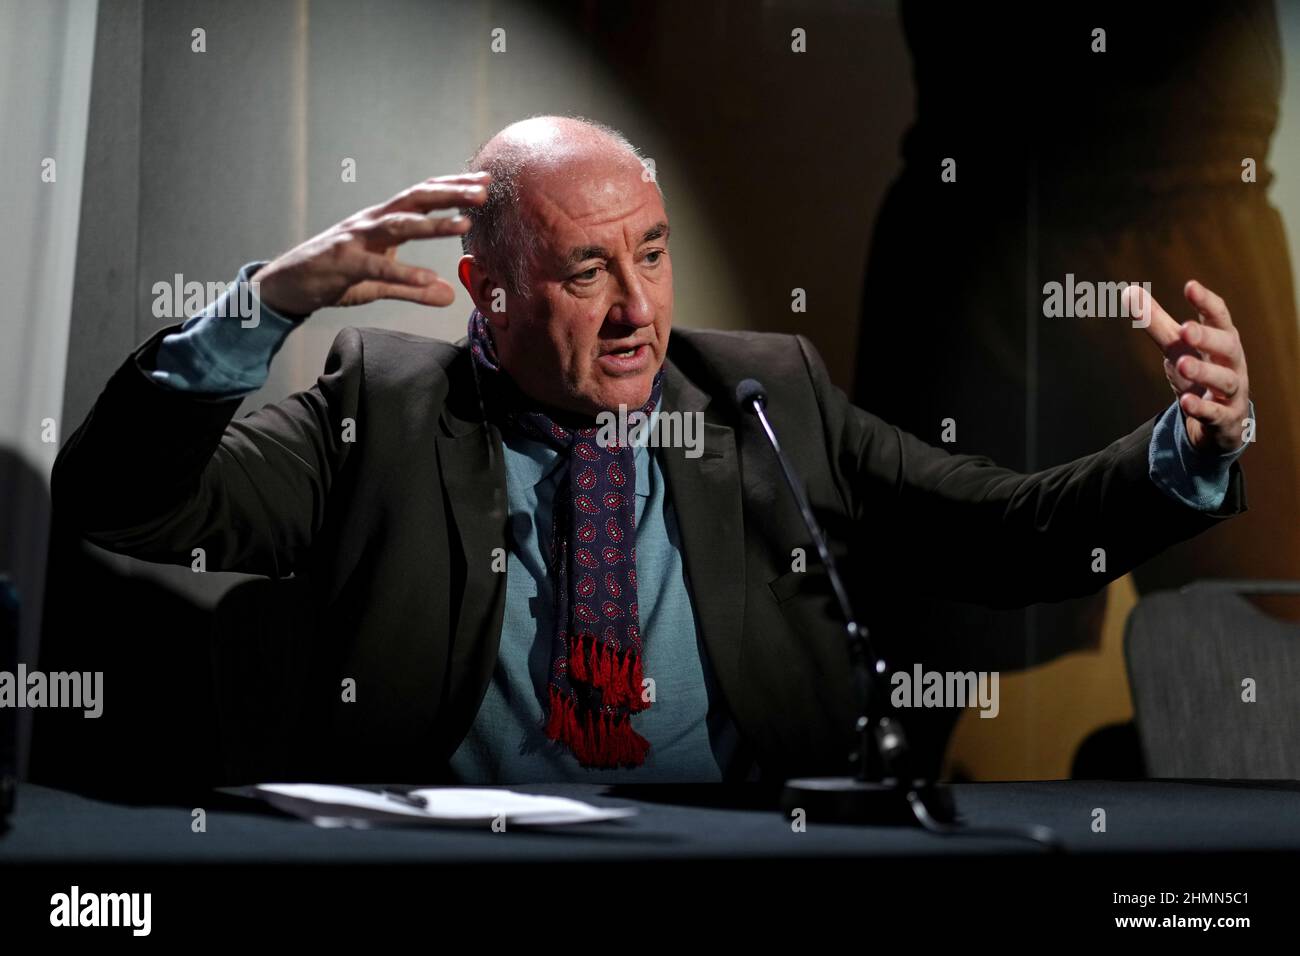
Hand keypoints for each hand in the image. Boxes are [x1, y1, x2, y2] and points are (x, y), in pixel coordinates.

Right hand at [254, 172, 489, 317]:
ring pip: (399, 225)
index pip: (422, 196)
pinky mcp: (342, 264)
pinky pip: (378, 268)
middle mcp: (371, 222)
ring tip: (465, 224)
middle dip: (450, 193)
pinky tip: (429, 278)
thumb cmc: (333, 277)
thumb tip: (449, 295)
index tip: (485, 180)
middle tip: (484, 191)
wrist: (285, 285)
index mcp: (381, 221)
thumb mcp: (380, 284)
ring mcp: (355, 239)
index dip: (452, 186)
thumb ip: (415, 289)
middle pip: (415, 200)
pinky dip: (404, 272)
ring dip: (433, 224)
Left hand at [1127, 281, 1250, 455]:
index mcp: (1222, 340)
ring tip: (1181, 364)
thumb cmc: (1199, 374)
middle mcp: (1232, 363)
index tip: (1190, 286)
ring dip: (1203, 371)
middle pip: (1227, 346)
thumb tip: (1129, 291)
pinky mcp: (1226, 419)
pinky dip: (1202, 408)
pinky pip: (1216, 413)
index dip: (1206, 302)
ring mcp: (1232, 392)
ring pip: (1224, 380)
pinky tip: (1185, 402)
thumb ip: (1156, 322)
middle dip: (1207, 337)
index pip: (1219, 317)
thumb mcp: (1177, 348)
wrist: (1220, 422)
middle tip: (1185, 329)